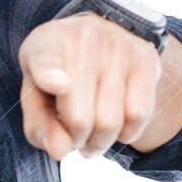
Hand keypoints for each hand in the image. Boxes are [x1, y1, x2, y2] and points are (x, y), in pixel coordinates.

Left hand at [18, 15, 161, 161]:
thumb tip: (60, 152)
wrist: (97, 30)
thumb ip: (40, 126)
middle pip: (80, 119)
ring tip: (93, 136)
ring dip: (100, 142)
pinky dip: (127, 133)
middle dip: (76, 141)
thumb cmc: (58, 71)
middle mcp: (83, 41)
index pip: (46, 63)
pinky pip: (139, 115)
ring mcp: (118, 47)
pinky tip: (117, 127)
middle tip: (75, 139)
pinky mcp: (146, 59)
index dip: (50, 77)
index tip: (58, 85)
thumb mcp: (35, 94)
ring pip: (111, 123)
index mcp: (45, 46)